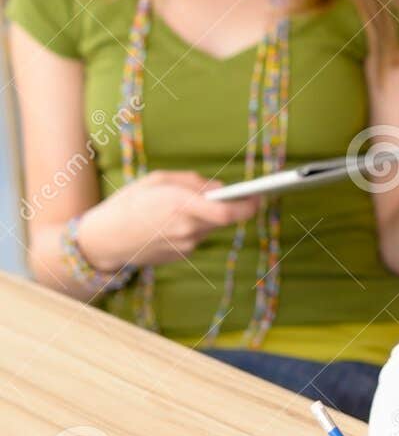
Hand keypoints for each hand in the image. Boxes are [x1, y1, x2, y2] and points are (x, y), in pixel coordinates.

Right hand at [75, 171, 259, 271]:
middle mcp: (186, 229)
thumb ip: (192, 182)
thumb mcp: (157, 180)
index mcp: (180, 205)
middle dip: (232, 206)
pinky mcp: (181, 256)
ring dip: (208, 216)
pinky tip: (174, 221)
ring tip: (188, 204)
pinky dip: (193, 226)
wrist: (103, 240)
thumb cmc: (128, 203)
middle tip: (239, 194)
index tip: (258, 195)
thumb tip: (220, 189)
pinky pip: (196, 236)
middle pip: (224, 219)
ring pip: (210, 227)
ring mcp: (184, 246)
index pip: (226, 211)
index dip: (248, 205)